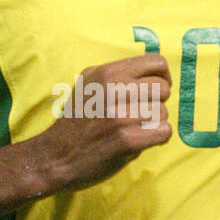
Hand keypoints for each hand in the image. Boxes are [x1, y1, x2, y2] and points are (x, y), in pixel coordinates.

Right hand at [36, 54, 171, 191]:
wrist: (56, 156)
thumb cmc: (76, 120)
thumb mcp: (88, 84)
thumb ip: (118, 75)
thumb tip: (155, 73)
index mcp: (107, 72)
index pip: (156, 63)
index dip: (162, 77)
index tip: (153, 91)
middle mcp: (113, 90)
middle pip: (163, 88)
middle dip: (157, 102)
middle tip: (141, 114)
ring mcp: (120, 116)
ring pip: (164, 112)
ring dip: (155, 123)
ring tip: (136, 129)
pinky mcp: (127, 140)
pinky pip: (164, 132)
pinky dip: (157, 138)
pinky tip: (141, 140)